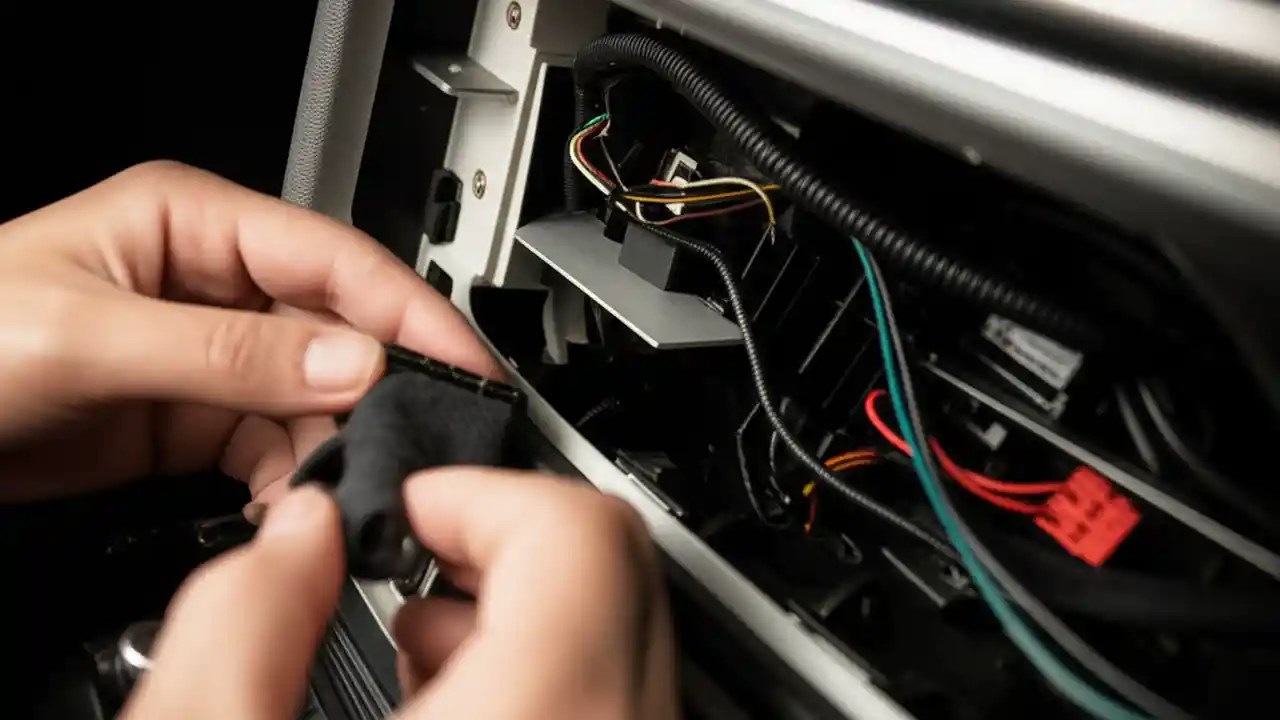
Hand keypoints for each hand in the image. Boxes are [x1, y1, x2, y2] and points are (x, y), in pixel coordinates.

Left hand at [0, 161, 500, 501]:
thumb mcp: (90, 338)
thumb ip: (229, 353)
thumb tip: (350, 361)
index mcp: (194, 224)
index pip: (335, 258)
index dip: (408, 309)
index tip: (460, 361)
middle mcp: (214, 284)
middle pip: (338, 329)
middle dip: (380, 386)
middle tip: (414, 438)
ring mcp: (210, 354)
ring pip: (316, 396)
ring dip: (337, 443)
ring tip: (343, 486)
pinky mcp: (196, 418)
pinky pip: (276, 445)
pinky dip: (293, 478)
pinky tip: (292, 502)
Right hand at [123, 470, 677, 718]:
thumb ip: (241, 618)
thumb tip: (293, 535)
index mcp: (543, 715)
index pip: (583, 528)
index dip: (484, 488)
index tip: (415, 511)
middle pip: (617, 566)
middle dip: (507, 538)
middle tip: (416, 559)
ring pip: (631, 631)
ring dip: (532, 604)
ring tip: (425, 641)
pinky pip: (624, 695)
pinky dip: (555, 668)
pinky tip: (458, 704)